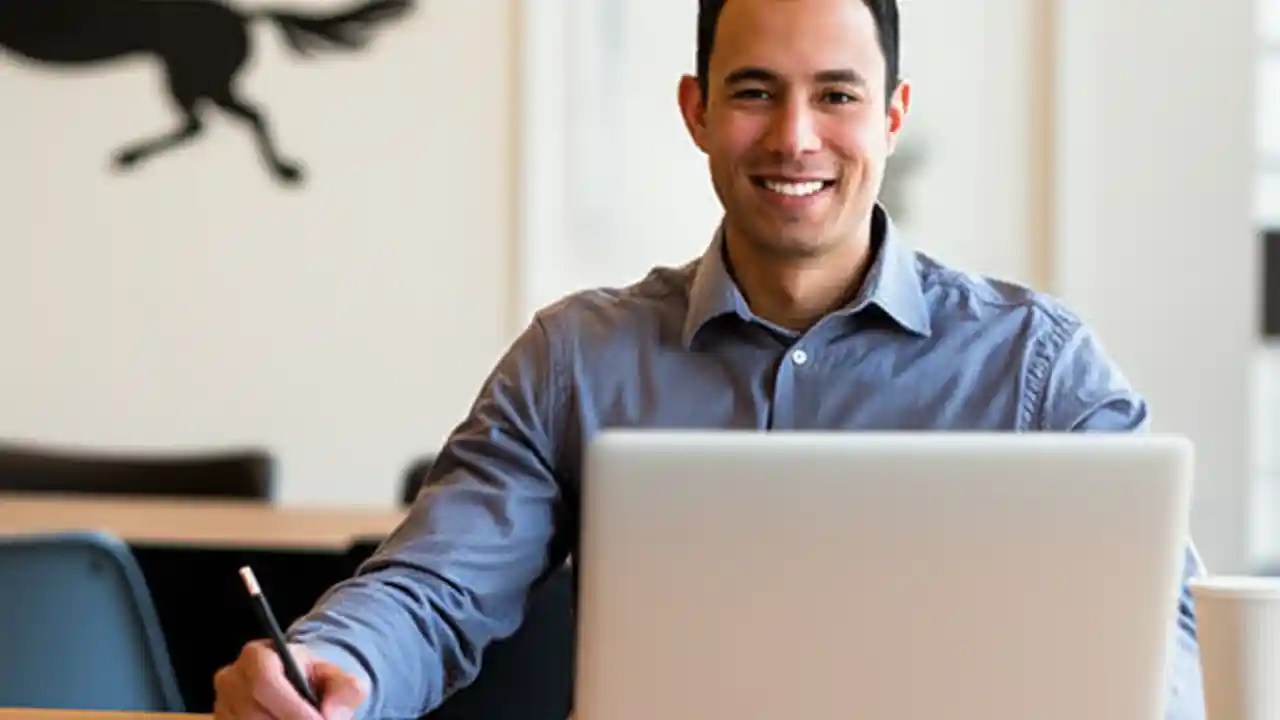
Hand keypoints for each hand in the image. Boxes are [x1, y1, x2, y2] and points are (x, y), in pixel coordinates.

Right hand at [214, 639, 366, 719]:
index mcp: (257, 655)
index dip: (292, 708)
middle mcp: (231, 680)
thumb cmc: (316, 680)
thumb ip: (346, 690)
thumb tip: (331, 716)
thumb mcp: (339, 677)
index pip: (265, 681)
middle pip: (254, 713)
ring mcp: (221, 706)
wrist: (299, 688)